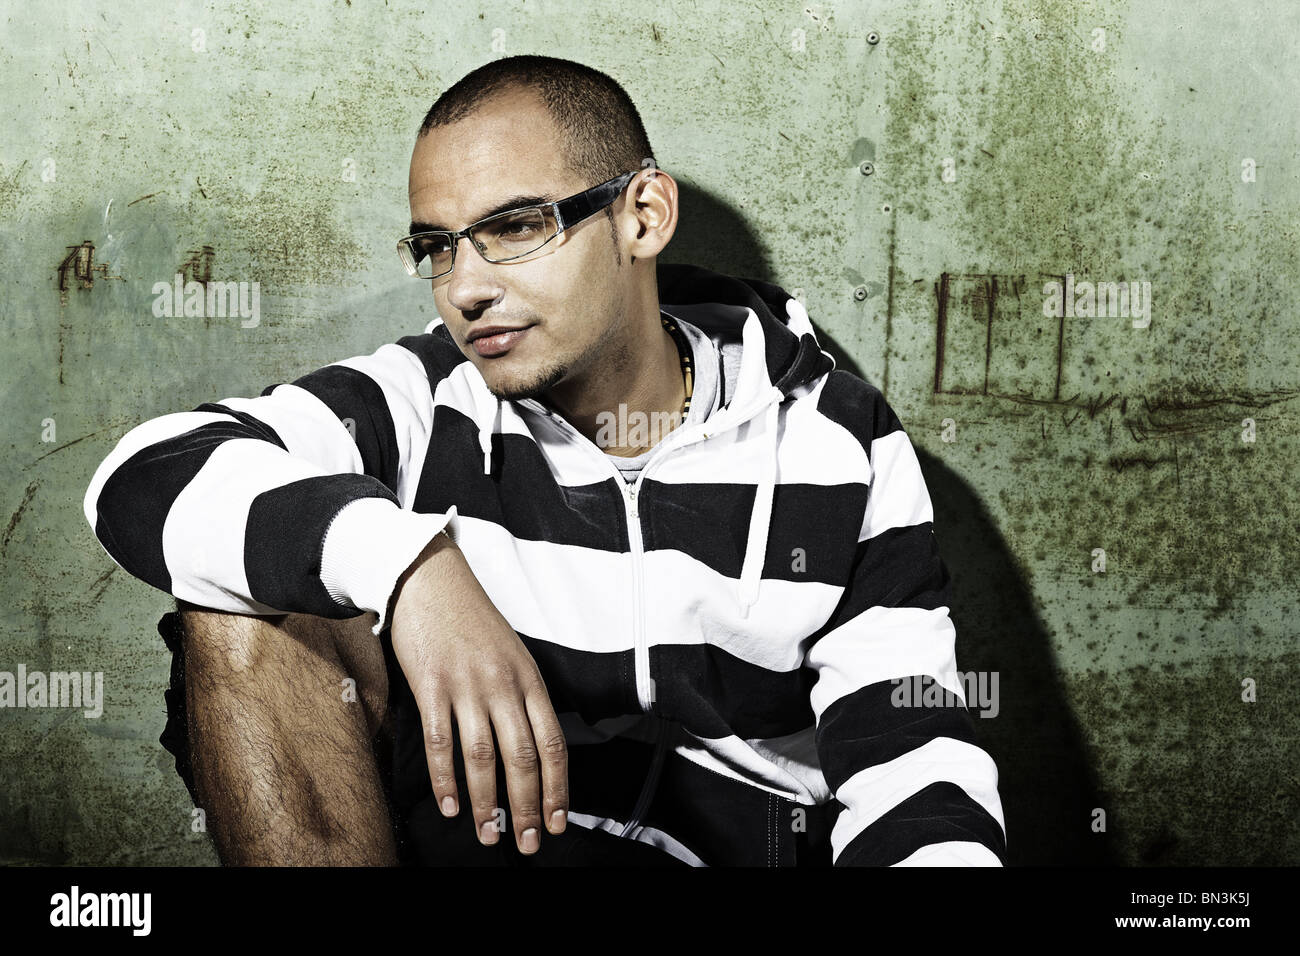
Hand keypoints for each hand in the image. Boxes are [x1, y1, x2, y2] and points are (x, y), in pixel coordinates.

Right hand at [389, 532, 567, 854]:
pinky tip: (450, 805)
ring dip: (486, 803)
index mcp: (529, 680)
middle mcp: (503, 685)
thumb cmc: (472, 621)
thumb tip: (534, 751)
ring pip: (483, 757)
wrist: (431, 579)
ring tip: (488, 834)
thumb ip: (523, 698)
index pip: (553, 743)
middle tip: (528, 843)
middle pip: (523, 757)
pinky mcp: (431, 685)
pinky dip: (445, 779)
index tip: (557, 821)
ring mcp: (467, 686)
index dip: (557, 788)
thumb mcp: (513, 655)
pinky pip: (440, 741)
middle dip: (528, 807)